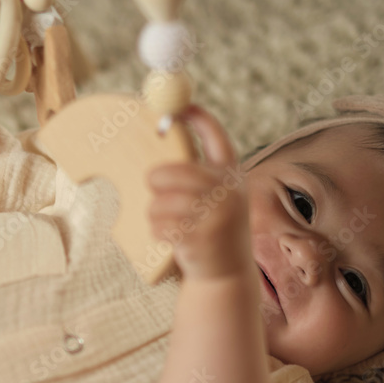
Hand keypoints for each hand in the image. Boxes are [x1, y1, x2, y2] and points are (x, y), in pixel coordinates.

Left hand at [147, 105, 249, 280]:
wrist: (227, 274)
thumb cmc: (212, 228)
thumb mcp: (217, 196)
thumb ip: (199, 173)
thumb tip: (164, 139)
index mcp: (231, 174)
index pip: (215, 136)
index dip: (195, 117)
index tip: (175, 109)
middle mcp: (229, 191)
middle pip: (174, 172)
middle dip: (155, 180)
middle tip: (151, 185)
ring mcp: (217, 215)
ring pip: (161, 202)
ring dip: (154, 213)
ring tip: (166, 221)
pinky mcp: (200, 238)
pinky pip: (160, 225)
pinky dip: (157, 232)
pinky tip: (170, 238)